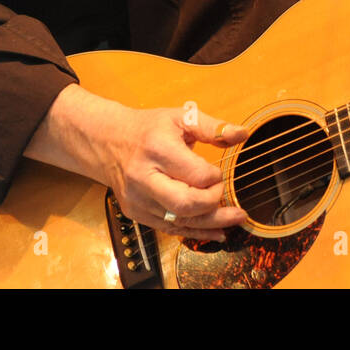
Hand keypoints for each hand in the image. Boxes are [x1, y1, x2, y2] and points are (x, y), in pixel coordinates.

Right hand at [26, 85, 249, 241]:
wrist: (107, 142)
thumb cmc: (150, 128)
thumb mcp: (181, 117)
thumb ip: (212, 127)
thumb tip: (242, 134)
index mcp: (157, 150)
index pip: (195, 174)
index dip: (214, 177)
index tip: (217, 172)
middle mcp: (144, 178)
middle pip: (185, 204)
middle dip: (213, 203)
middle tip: (225, 194)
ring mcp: (138, 200)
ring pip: (179, 222)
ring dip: (212, 223)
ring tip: (236, 219)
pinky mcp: (136, 214)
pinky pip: (170, 230)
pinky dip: (196, 232)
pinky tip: (218, 231)